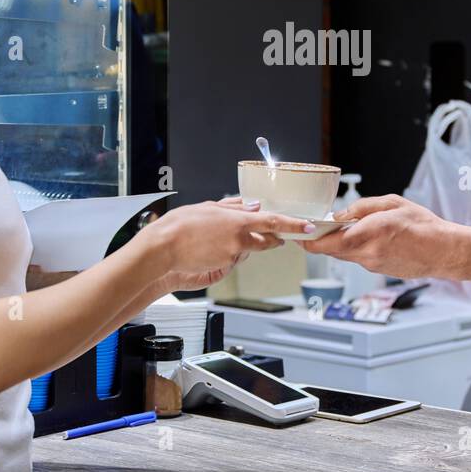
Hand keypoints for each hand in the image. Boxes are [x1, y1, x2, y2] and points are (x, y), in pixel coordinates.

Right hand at [142, 199, 314, 286]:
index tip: (307, 227)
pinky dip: (230, 252)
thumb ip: (235, 207)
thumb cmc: (181, 225)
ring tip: (226, 237)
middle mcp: (239, 239)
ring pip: (250, 249)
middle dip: (275, 239)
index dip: (293, 225)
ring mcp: (232, 255)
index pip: (274, 222)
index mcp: (238, 221)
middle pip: (268, 241)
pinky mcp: (223, 266)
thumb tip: (253, 205)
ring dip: (248, 244)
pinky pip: (234, 258)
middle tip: (278, 236)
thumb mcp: (209, 207)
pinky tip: (213, 246)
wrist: (163, 249)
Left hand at [299, 194, 456, 278]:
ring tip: (339, 229)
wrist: (444, 251)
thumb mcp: (392, 203)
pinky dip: (353, 249)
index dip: (309, 240)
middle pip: (330, 251)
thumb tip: (340, 214)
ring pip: (343, 255)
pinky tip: (363, 238)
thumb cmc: (423, 225)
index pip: (327, 243)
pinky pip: (357, 259)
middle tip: (314, 227)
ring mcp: (372, 265)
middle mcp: (367, 253)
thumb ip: (363, 207)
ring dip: (337, 244)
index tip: (300, 232)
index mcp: (370, 232)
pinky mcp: (378, 271)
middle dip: (319, 240)